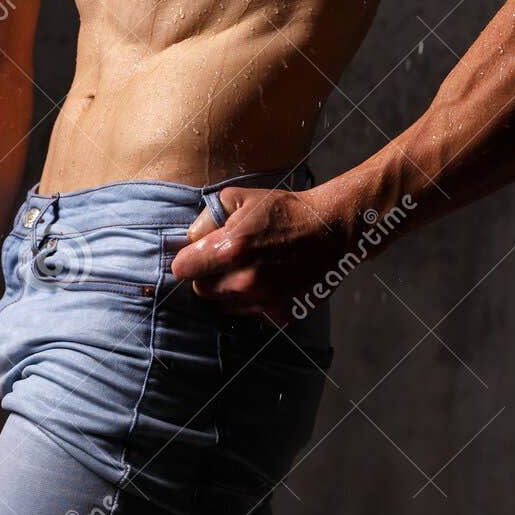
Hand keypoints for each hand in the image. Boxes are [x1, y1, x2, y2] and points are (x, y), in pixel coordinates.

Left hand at [170, 185, 348, 323]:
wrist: (332, 230)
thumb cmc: (284, 211)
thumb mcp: (239, 198)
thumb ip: (206, 217)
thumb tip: (191, 240)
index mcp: (230, 249)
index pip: (183, 269)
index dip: (188, 260)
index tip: (197, 255)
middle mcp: (244, 281)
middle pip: (201, 291)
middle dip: (207, 276)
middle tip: (226, 261)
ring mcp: (263, 301)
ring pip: (224, 305)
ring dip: (229, 292)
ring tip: (249, 271)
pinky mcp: (280, 315)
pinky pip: (250, 314)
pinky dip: (253, 302)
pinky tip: (267, 283)